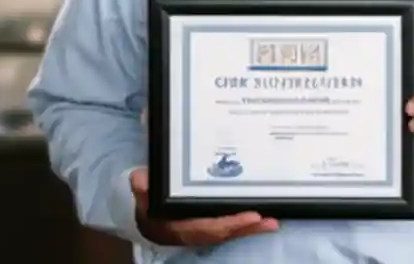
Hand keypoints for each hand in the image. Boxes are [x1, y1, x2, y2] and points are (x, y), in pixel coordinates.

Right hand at [129, 167, 278, 245]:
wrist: (144, 217)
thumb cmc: (145, 201)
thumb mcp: (141, 193)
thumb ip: (141, 186)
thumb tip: (140, 179)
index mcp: (175, 227)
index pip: (204, 228)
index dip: (227, 224)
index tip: (249, 217)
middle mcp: (191, 233)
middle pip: (222, 233)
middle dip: (245, 228)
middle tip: (269, 221)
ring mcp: (200, 231)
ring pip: (228, 233)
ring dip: (250, 229)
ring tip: (272, 222)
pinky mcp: (208, 227)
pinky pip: (228, 229)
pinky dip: (245, 226)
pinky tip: (262, 220)